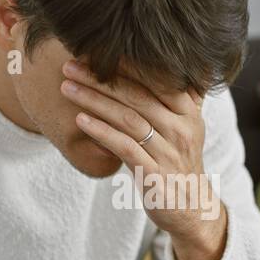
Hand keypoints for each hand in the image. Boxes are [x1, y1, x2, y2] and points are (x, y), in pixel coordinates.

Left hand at [62, 60, 226, 259]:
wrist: (192, 209)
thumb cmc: (180, 161)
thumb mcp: (186, 126)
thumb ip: (178, 96)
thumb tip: (169, 62)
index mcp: (188, 112)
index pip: (155, 78)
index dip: (124, 63)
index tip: (94, 50)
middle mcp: (182, 128)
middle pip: (137, 96)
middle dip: (100, 78)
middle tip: (70, 65)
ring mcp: (169, 152)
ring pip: (128, 119)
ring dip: (94, 100)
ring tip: (67, 88)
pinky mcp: (154, 175)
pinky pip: (124, 147)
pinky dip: (101, 131)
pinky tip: (80, 120)